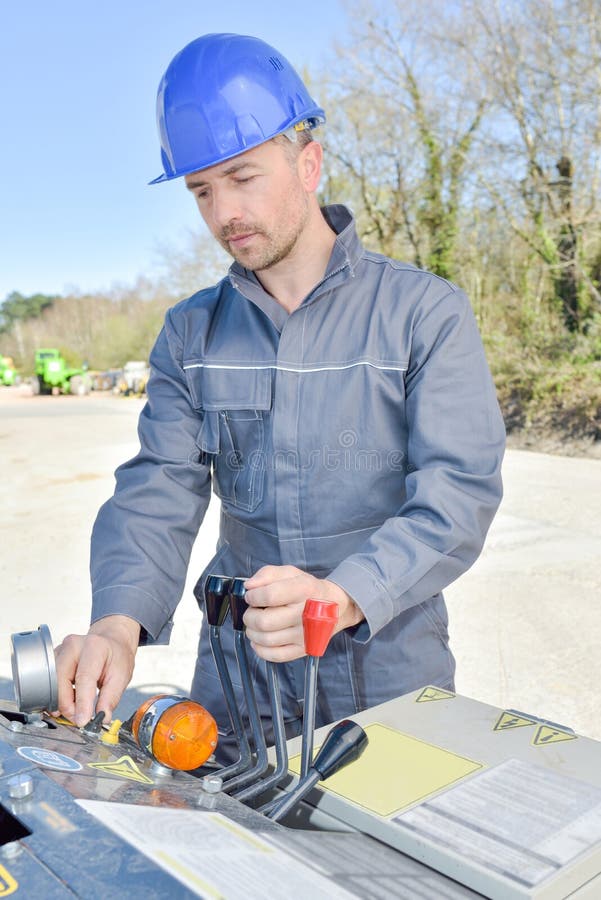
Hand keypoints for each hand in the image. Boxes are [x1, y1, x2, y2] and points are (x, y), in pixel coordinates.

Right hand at [54, 615, 139, 725]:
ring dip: (61, 702)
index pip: (84, 677)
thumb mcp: (122, 676)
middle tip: (79, 719)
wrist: (110, 642)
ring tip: (76, 709)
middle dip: (67, 705)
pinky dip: (57, 697)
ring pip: (51, 683)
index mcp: (94, 647)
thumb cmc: (116, 656)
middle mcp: (73, 646)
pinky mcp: (52, 659)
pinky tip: (69, 701)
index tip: (82, 720)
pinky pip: (48, 682)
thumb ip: (111, 698)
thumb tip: (102, 717)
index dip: (82, 702)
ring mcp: (60, 651)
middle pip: (60, 680)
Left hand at [243, 565, 363, 662]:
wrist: (336, 606)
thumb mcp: (290, 573)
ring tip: (256, 623)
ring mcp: (305, 635)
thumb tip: (249, 586)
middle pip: (264, 621)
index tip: (251, 596)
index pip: (269, 596)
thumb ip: (267, 574)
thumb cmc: (308, 589)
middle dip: (250, 615)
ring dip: (252, 632)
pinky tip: (260, 638)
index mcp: (303, 590)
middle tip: (253, 611)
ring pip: (266, 639)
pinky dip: (260, 648)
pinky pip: (274, 655)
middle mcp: (306, 614)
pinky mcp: (304, 649)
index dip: (253, 596)